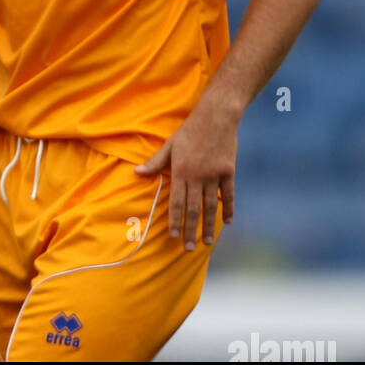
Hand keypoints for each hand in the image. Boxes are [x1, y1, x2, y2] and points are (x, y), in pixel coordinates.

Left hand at [134, 104, 237, 250]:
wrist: (216, 116)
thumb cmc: (189, 130)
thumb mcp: (169, 145)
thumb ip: (155, 162)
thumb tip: (136, 172)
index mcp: (181, 171)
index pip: (176, 202)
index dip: (174, 220)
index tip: (173, 236)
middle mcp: (197, 176)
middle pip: (193, 208)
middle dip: (189, 230)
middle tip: (187, 248)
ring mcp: (214, 175)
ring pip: (211, 206)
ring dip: (208, 225)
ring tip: (206, 242)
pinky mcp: (228, 171)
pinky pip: (228, 195)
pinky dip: (228, 209)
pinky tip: (226, 222)